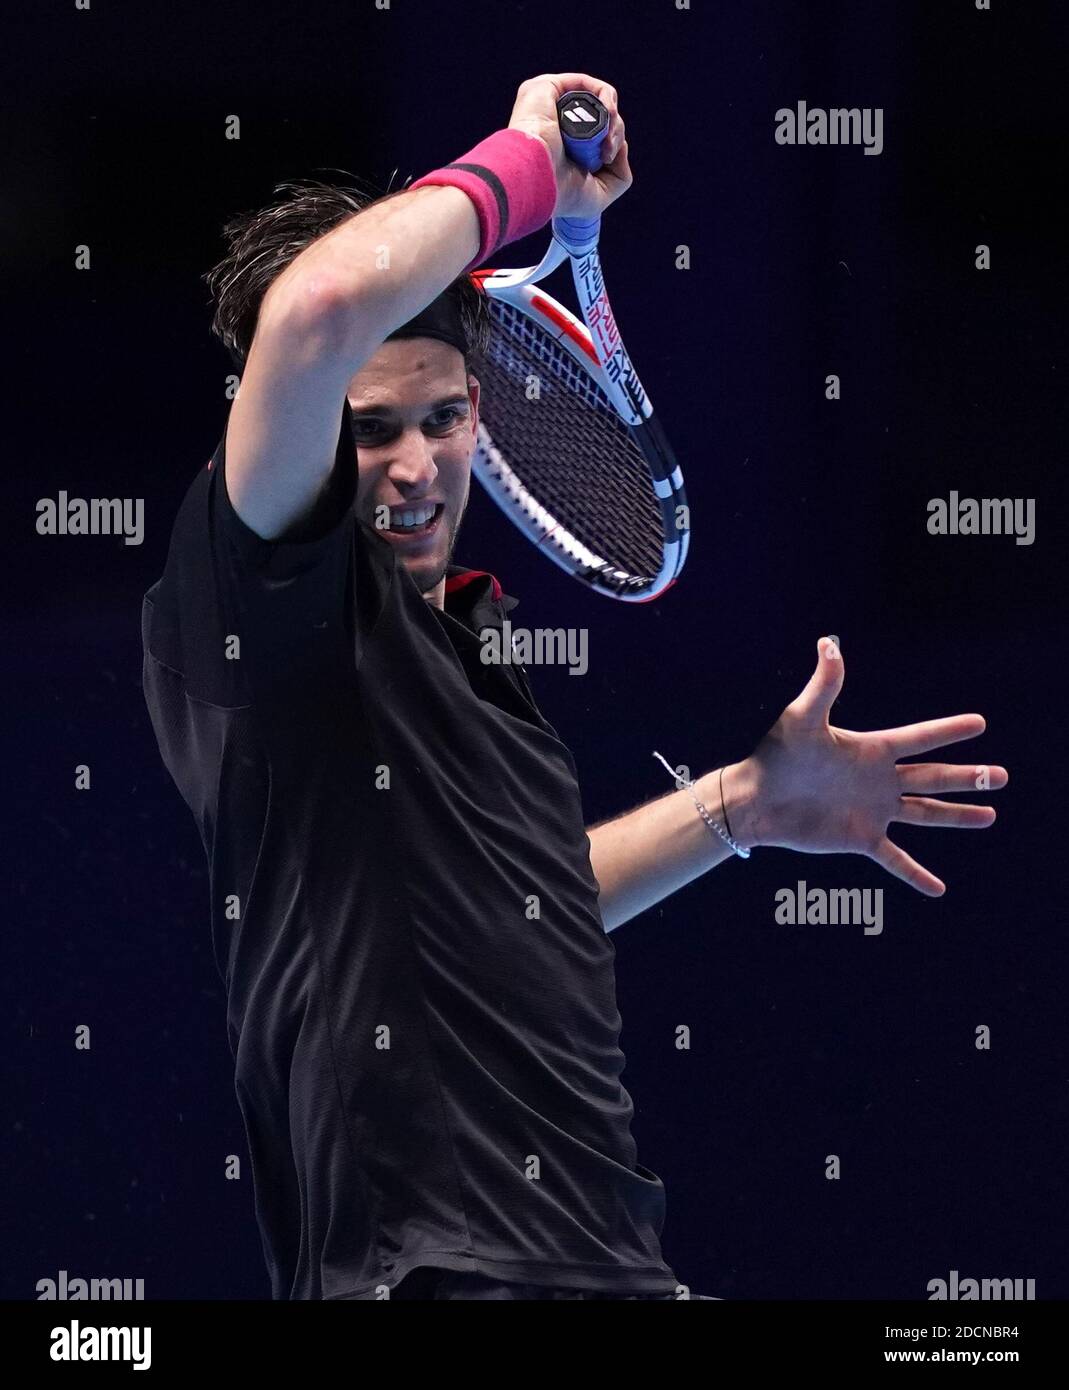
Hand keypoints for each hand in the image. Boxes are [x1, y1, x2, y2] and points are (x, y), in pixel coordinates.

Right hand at [507, 72, 632, 220]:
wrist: (536, 178)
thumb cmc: (561, 193)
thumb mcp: (600, 195)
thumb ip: (621, 176)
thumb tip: (622, 146)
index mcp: (561, 149)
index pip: (596, 138)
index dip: (611, 145)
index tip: (607, 161)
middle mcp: (553, 125)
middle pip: (600, 119)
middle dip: (615, 134)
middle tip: (607, 153)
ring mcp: (549, 106)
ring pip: (596, 102)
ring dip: (613, 119)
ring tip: (606, 138)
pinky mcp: (546, 87)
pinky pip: (587, 84)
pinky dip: (606, 97)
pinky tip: (608, 114)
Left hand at [728, 637, 1008, 894]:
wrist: (755, 800)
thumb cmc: (776, 755)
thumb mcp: (803, 718)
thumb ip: (824, 685)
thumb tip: (829, 643)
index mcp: (871, 750)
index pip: (920, 739)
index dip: (948, 731)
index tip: (979, 723)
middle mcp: (878, 780)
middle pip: (934, 777)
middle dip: (969, 777)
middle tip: (1002, 776)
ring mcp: (872, 811)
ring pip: (925, 814)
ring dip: (957, 816)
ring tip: (990, 816)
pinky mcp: (859, 838)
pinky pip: (894, 859)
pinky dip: (915, 874)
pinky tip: (938, 889)